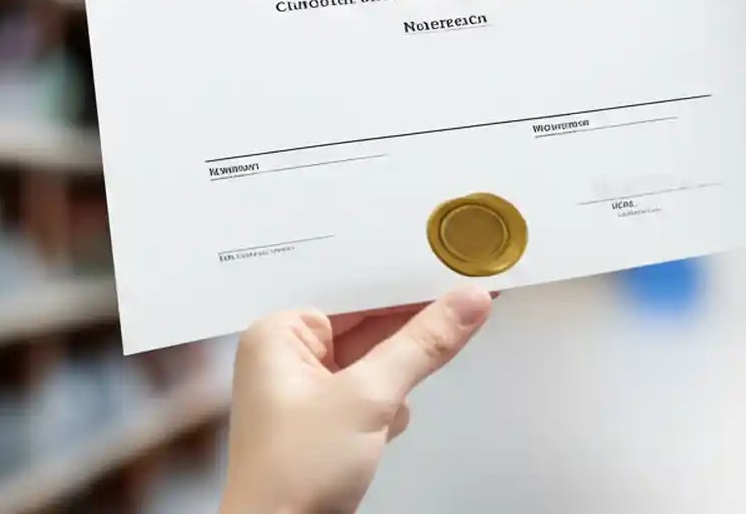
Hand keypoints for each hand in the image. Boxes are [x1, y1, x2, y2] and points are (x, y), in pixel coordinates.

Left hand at [219, 284, 493, 513]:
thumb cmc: (286, 477)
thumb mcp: (366, 399)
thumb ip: (422, 345)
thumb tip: (464, 304)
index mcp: (278, 335)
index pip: (354, 292)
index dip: (405, 280)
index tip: (449, 267)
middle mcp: (287, 358)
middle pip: (367, 322)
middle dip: (413, 317)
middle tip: (467, 291)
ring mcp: (308, 392)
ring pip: (374, 356)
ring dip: (406, 359)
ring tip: (456, 323)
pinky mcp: (328, 422)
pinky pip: (374, 388)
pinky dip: (395, 393)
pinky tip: (414, 390)